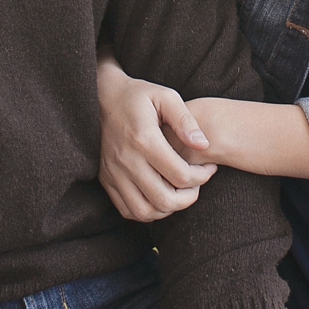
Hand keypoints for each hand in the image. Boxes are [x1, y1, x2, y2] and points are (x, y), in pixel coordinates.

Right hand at [96, 51, 216, 220]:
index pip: (181, 175)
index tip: (208, 167)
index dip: (203, 177)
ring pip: (145, 211)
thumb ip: (186, 121)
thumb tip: (203, 146)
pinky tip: (157, 196)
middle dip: (189, 198)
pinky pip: (127, 210)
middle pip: (165, 200)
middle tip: (195, 184)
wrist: (100, 96)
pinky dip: (147, 211)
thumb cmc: (138, 96)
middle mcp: (126, 160)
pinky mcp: (105, 178)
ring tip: (177, 192)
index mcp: (143, 139)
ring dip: (168, 208)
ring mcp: (113, 172)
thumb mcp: (165, 96)